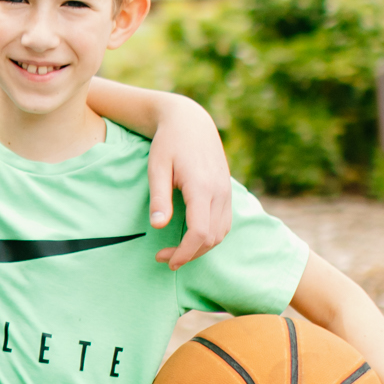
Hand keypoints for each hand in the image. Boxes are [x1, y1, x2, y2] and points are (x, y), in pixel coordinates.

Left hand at [147, 95, 232, 269]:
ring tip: (175, 252)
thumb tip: (158, 226)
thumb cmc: (168, 143)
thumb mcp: (156, 167)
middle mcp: (220, 192)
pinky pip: (224, 223)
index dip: (184, 252)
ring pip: (221, 233)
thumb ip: (159, 197)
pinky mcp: (226, 192)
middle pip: (212, 237)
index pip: (200, 231)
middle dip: (189, 254)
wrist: (191, 122)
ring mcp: (226, 192)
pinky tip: (190, 238)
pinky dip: (209, 237)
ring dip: (200, 248)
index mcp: (201, 187)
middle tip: (163, 258)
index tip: (165, 260)